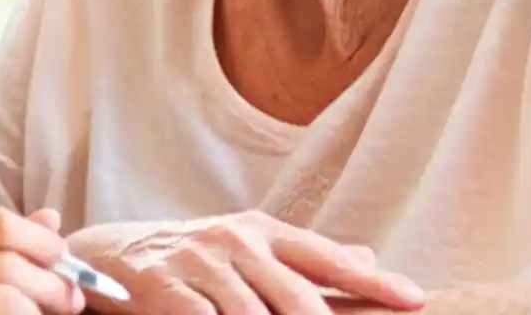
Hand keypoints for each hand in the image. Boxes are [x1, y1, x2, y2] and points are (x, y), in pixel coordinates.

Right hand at [67, 211, 425, 314]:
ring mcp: (198, 263)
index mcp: (261, 231)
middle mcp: (234, 241)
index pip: (326, 257)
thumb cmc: (195, 257)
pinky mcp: (164, 289)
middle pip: (297, 297)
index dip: (371, 280)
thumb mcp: (248, 247)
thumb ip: (304, 259)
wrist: (114, 253)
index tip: (415, 299)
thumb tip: (368, 258)